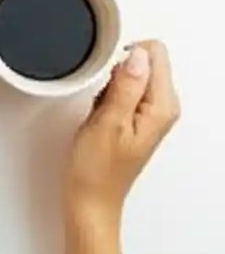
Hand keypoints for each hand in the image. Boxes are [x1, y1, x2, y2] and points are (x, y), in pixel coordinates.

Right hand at [66, 40, 180, 224]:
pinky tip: (98, 116)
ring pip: (131, 74)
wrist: (90, 199)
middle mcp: (162, 108)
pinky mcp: (135, 118)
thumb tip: (138, 55)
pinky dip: (106, 97)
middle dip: (115, 72)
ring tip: (99, 112)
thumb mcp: (107, 123)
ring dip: (108, 86)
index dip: (124, 57)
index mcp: (162, 107)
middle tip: (101, 101)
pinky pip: (122, 90)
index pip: (154, 54)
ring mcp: (149, 113)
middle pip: (144, 61)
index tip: (107, 78)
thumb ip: (125, 85)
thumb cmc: (97, 171)